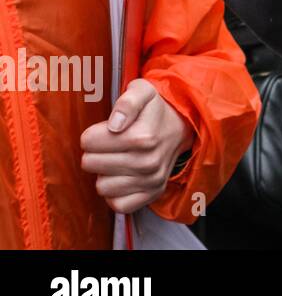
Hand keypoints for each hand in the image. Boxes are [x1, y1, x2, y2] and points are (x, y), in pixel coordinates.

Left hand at [81, 79, 195, 213]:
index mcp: (142, 137)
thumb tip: (114, 125)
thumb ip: (127, 101)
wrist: (180, 127)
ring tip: (119, 160)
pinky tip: (122, 177)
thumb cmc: (154, 110)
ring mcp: (150, 180)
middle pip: (90, 164)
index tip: (107, 130)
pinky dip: (115, 193)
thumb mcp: (142, 92)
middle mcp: (148, 162)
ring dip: (105, 174)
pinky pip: (117, 204)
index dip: (93, 134)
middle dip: (96, 153)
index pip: (88, 142)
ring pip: (101, 186)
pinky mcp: (152, 194)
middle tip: (111, 145)